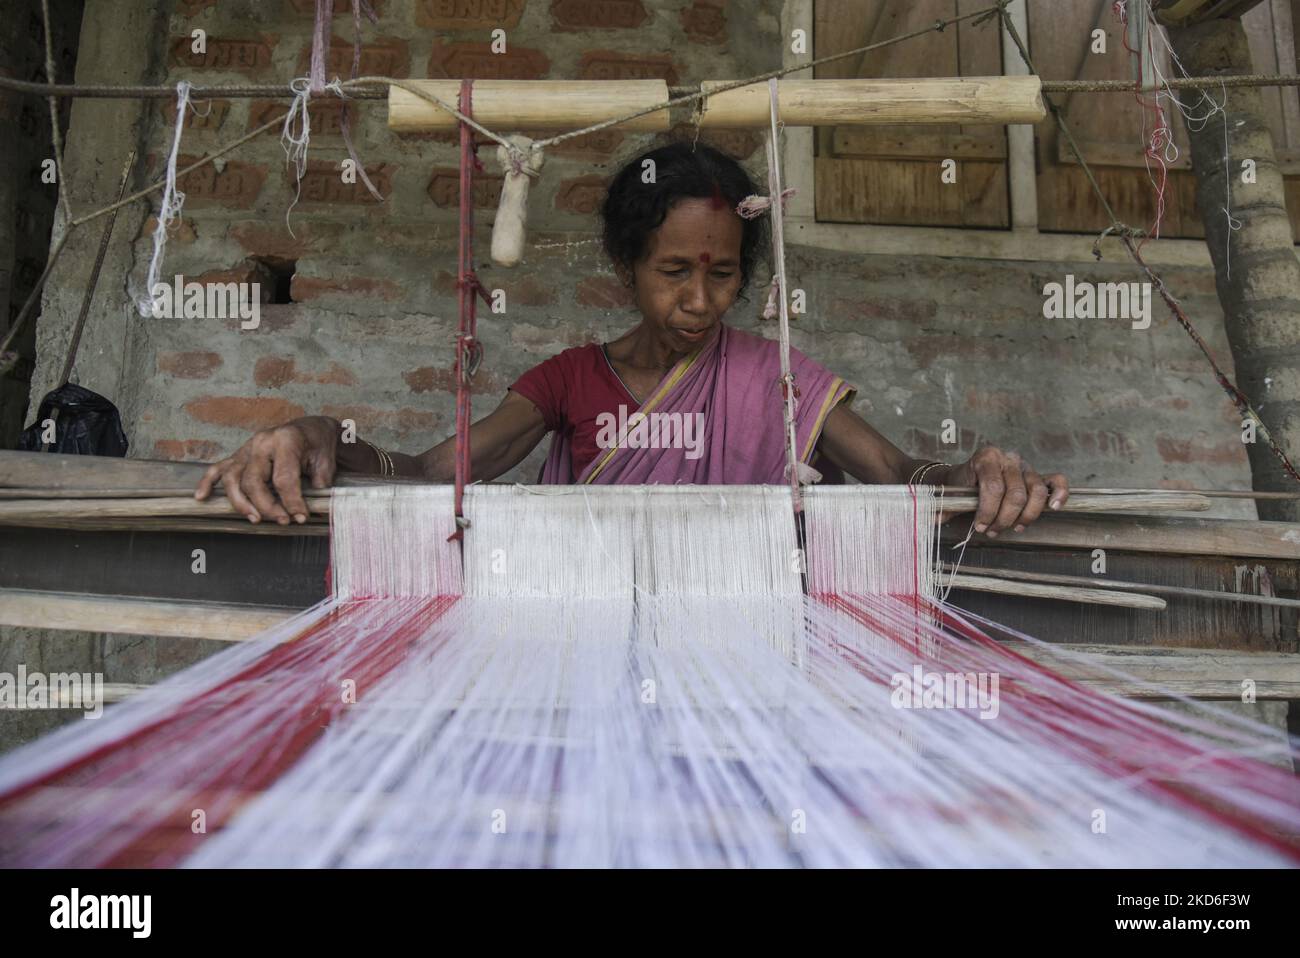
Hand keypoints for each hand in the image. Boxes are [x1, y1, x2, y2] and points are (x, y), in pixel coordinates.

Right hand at [194, 416, 339, 523]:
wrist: (312, 430)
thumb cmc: (318, 445)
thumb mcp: (326, 462)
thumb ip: (319, 485)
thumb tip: (314, 509)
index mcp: (285, 440)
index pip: (283, 479)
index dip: (292, 502)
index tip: (300, 517)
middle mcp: (262, 443)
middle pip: (253, 481)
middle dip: (267, 506)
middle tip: (283, 521)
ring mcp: (247, 448)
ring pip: (233, 479)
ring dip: (241, 502)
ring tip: (256, 519)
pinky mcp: (240, 455)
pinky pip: (218, 469)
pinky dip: (207, 482)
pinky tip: (202, 496)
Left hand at [945, 446, 1068, 535]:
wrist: (965, 478)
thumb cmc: (958, 487)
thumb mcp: (948, 494)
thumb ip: (944, 506)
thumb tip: (934, 520)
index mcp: (985, 457)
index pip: (993, 487)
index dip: (987, 511)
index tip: (978, 526)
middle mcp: (1008, 458)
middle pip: (1016, 494)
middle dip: (1003, 518)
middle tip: (991, 531)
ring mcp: (1025, 466)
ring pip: (1036, 492)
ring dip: (1025, 516)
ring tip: (1012, 528)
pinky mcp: (1037, 476)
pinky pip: (1056, 481)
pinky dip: (1059, 494)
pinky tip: (1053, 508)